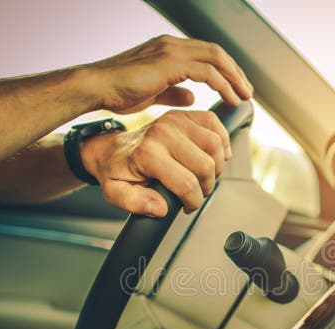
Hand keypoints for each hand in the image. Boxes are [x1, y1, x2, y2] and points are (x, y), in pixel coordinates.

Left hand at [81, 110, 230, 215]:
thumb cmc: (117, 171)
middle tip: (197, 193)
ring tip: (204, 176)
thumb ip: (135, 203)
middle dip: (206, 186)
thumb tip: (160, 207)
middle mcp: (162, 133)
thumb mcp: (116, 192)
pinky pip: (214, 123)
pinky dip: (221, 139)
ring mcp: (174, 120)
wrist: (113, 150)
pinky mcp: (183, 114)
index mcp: (147, 153)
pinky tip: (214, 154)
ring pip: (214, 145)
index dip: (193, 201)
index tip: (187, 206)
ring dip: (216, 165)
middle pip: (205, 166)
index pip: (187, 183)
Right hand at [84, 35, 252, 112]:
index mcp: (168, 49)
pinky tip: (230, 98)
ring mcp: (171, 50)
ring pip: (216, 58)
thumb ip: (173, 91)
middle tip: (248, 92)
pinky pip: (207, 71)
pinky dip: (223, 84)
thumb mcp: (152, 92)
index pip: (206, 54)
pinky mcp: (170, 62)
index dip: (225, 70)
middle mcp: (171, 44)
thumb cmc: (117, 92)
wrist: (97, 87)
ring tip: (244, 96)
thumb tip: (192, 96)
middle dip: (235, 72)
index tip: (236, 88)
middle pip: (216, 52)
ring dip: (234, 77)